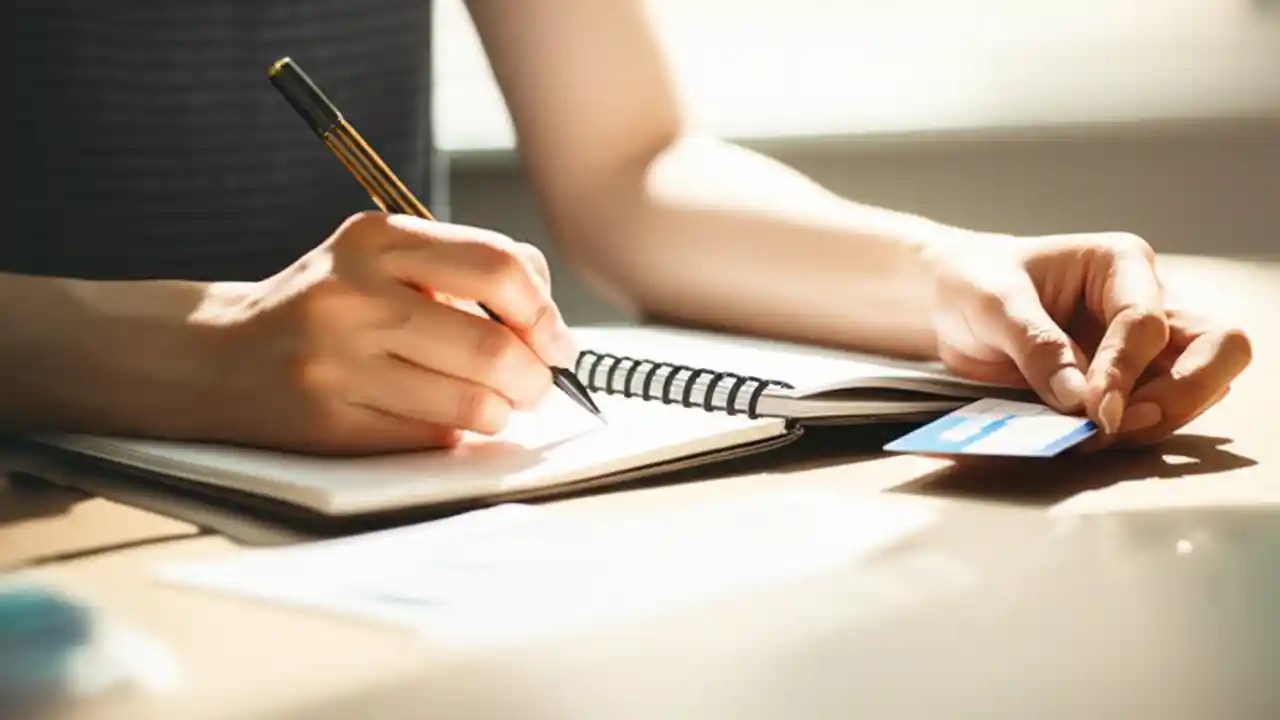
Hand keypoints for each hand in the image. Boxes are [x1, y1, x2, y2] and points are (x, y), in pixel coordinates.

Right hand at [201, 212, 574, 453]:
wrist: (220, 356)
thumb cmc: (332, 305)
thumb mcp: (386, 258)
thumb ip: (469, 269)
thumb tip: (550, 326)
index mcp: (376, 238)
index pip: (498, 266)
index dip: (544, 312)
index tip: (556, 341)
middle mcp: (353, 295)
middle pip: (493, 347)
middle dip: (536, 377)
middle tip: (536, 385)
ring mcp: (337, 364)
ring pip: (472, 403)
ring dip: (503, 412)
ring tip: (495, 405)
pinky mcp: (330, 424)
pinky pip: (434, 438)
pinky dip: (458, 433)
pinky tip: (443, 418)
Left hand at [930, 232, 1251, 446]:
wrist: (952, 301)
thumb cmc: (974, 282)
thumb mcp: (992, 303)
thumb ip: (1036, 346)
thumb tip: (1077, 399)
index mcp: (1120, 265)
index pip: (1147, 322)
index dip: (1123, 371)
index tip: (1092, 409)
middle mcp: (1148, 301)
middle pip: (1218, 347)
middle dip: (1183, 394)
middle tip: (1121, 423)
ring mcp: (1145, 346)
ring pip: (1199, 388)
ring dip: (1155, 421)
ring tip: (1092, 437)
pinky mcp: (1129, 382)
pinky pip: (1159, 412)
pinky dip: (1133, 432)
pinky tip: (1087, 438)